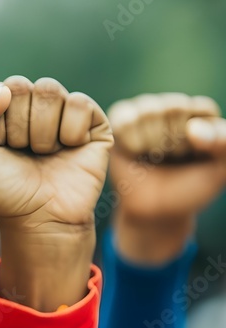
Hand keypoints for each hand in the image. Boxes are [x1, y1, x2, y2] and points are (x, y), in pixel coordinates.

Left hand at [0, 76, 113, 309]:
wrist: (38, 219)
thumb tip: (2, 90)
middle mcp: (31, 106)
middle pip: (20, 86)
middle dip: (15, 127)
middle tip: (20, 153)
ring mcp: (61, 112)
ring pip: (49, 91)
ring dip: (40, 132)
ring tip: (42, 154)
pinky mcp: (92, 122)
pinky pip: (78, 103)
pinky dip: (68, 131)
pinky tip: (67, 150)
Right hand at [108, 93, 225, 263]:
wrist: (155, 212)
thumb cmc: (190, 188)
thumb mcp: (220, 170)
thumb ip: (223, 143)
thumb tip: (192, 128)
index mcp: (202, 115)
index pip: (201, 109)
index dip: (197, 137)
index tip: (195, 156)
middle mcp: (173, 108)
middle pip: (173, 107)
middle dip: (172, 141)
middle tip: (170, 159)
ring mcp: (144, 114)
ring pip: (148, 111)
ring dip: (151, 142)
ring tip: (152, 156)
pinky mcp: (120, 124)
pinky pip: (125, 119)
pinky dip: (131, 139)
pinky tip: (134, 152)